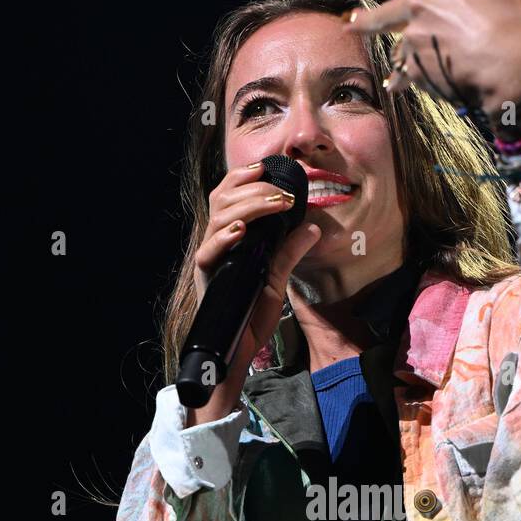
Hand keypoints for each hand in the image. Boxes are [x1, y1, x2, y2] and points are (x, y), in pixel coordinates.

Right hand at [187, 163, 320, 421]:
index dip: (244, 178)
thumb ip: (290, 253)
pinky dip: (224, 238)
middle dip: (254, 190)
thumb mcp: (277, 280)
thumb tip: (314, 228)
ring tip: (274, 204)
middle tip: (284, 194)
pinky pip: (208, 252)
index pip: (230, 196)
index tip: (268, 169)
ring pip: (218, 218)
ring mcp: (209, 259)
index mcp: (231, 238)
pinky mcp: (205, 278)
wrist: (238, 351)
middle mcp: (216, 243)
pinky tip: (241, 232)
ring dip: (248, 207)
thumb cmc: (251, 315)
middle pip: (223, 199)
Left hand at [344, 0, 520, 121]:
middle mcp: (421, 9)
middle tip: (350, 24)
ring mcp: (416, 42)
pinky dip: (408, 82)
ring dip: (404, 58)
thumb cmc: (512, 20)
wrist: (513, 70)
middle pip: (384, 14)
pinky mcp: (417, 73)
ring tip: (406, 71)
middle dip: (365, 21)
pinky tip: (410, 87)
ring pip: (400, 49)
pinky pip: (406, 77)